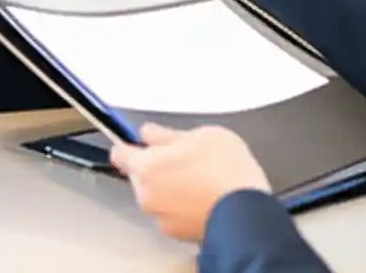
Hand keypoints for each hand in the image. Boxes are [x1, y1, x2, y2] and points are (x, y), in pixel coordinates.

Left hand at [110, 122, 270, 241]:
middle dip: (157, 167)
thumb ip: (168, 134)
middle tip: (185, 158)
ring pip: (157, 195)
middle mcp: (146, 194)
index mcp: (147, 166)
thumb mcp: (203, 135)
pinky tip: (203, 196)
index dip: (131, 145)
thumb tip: (151, 133)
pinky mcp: (176, 232)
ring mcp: (160, 216)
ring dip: (170, 187)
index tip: (141, 142)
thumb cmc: (226, 172)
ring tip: (200, 179)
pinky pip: (172, 213)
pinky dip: (182, 206)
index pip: (120, 153)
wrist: (245, 211)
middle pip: (140, 175)